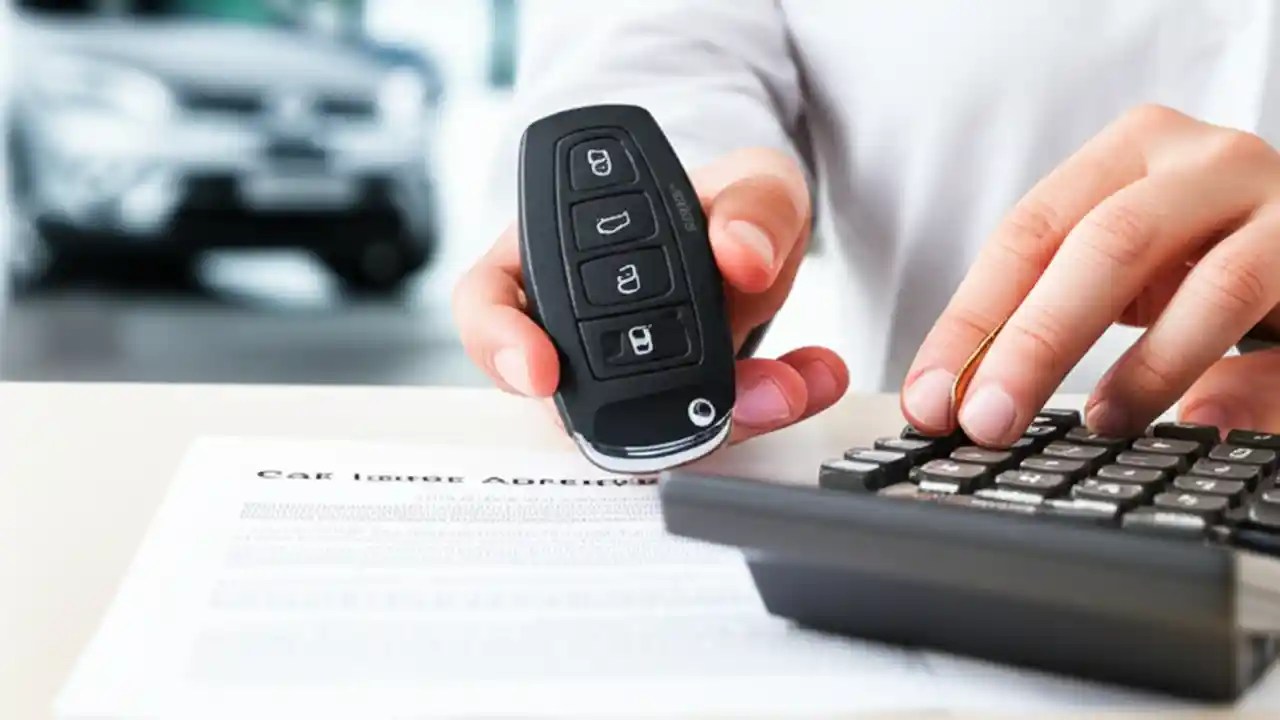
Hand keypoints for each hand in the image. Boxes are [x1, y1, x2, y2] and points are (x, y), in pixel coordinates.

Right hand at [454, 147, 848, 442]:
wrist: (765, 243)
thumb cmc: (720, 206)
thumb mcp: (749, 177)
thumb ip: (752, 201)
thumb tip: (739, 253)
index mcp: (551, 254)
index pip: (488, 305)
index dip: (501, 345)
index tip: (541, 371)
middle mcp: (576, 331)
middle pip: (572, 397)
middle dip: (647, 409)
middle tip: (727, 388)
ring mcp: (627, 380)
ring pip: (648, 431)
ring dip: (728, 418)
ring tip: (791, 384)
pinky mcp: (685, 412)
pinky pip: (714, 430)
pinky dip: (770, 411)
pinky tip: (813, 381)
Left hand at [904, 105, 1279, 444]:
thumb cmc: (1197, 254)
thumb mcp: (1118, 268)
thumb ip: (1050, 311)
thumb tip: (969, 398)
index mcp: (1130, 153)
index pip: (1028, 233)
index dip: (971, 320)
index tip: (929, 398)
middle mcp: (1208, 163)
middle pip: (1108, 245)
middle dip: (1037, 341)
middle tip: (988, 419)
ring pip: (1218, 285)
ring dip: (1151, 368)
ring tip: (1099, 424)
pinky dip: (1247, 385)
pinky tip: (1199, 419)